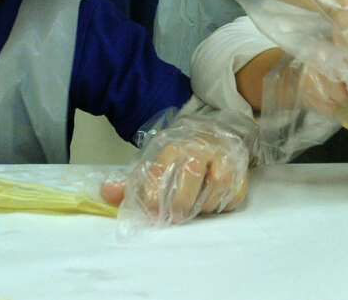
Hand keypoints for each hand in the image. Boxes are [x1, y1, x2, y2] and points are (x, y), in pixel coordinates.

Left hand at [105, 113, 253, 231]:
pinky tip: (213, 205)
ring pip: (217, 184)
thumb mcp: (154, 161)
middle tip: (176, 217)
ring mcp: (223, 157)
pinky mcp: (241, 169)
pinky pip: (235, 192)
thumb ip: (131, 181)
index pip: (161, 168)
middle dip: (182, 200)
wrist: (214, 130)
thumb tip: (106, 192)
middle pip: (191, 173)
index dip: (155, 193)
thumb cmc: (180, 153)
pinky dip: (223, 204)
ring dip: (204, 204)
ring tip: (195, 210)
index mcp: (173, 145)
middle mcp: (199, 147)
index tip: (153, 213)